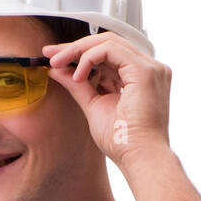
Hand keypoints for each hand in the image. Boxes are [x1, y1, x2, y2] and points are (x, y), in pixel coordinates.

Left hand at [42, 33, 171, 165]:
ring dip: (78, 50)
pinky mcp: (145, 71)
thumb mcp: (94, 106)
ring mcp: (150, 68)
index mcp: (139, 78)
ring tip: (58, 63)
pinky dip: (89, 58)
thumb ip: (78, 86)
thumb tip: (58, 70)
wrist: (139, 158)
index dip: (80, 52)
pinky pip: (111, 49)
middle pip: (108, 43)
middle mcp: (149, 69)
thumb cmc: (123, 142)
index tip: (56, 58)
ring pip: (109, 42)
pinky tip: (77, 75)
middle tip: (50, 55)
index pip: (108, 53)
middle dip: (75, 47)